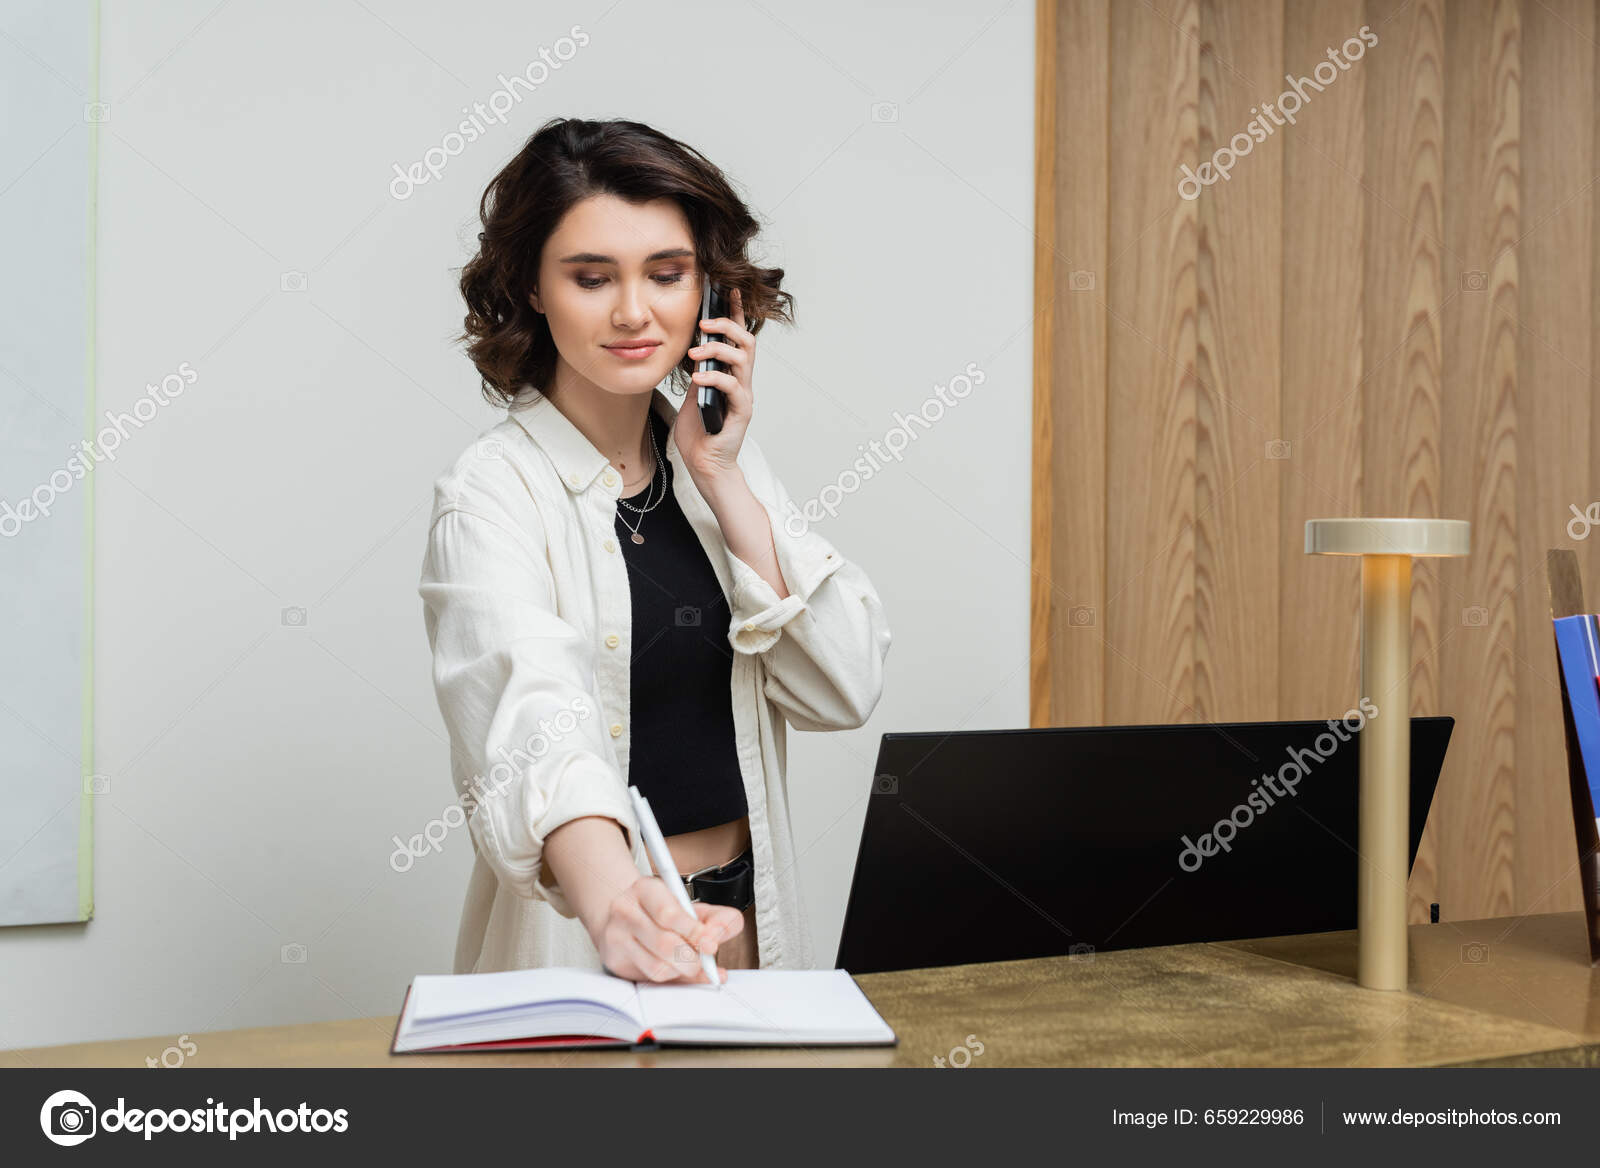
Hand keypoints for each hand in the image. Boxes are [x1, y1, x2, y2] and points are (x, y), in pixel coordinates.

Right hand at [595, 875, 745, 983]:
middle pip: (665, 944)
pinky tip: (676, 969)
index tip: (709, 944)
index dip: (694, 932)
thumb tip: (717, 938)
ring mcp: (616, 935)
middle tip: (704, 959)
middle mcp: (626, 910)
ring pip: (658, 966)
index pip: (669, 913)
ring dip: (683, 971)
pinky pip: (650, 978)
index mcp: (646, 889)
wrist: (628, 918)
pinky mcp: (615, 959)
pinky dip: (672, 978)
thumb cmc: (665, 912)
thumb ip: (717, 919)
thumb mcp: (693, 907)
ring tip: (690, 963)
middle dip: (692, 958)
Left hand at [677, 286, 755, 490]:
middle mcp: (742, 382)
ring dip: (718, 349)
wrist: (705, 466)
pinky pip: (733, 386)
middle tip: (704, 322)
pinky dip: (714, 377)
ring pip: (743, 358)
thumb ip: (698, 373)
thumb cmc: (699, 434)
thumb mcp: (693, 395)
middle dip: (727, 324)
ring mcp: (744, 396)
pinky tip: (697, 378)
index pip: (737, 338)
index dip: (735, 313)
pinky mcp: (741, 412)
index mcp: (731, 375)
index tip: (729, 290)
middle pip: (746, 341)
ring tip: (695, 353)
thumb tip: (694, 350)